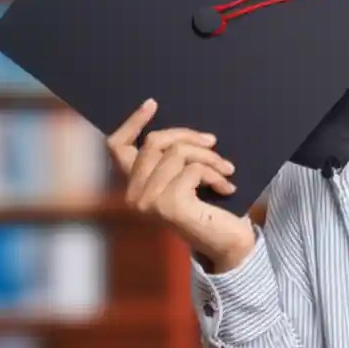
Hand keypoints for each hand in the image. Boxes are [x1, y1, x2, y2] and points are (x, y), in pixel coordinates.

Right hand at [106, 98, 255, 270]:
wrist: (230, 243)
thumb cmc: (212, 208)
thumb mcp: (188, 177)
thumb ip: (174, 159)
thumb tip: (180, 129)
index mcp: (135, 186)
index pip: (117, 147)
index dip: (132, 122)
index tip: (152, 103)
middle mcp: (134, 196)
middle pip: (155, 142)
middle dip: (190, 137)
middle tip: (214, 144)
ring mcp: (148, 202)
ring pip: (178, 153)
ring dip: (210, 158)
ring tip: (226, 170)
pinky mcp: (168, 205)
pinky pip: (193, 169)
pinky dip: (215, 174)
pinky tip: (226, 188)